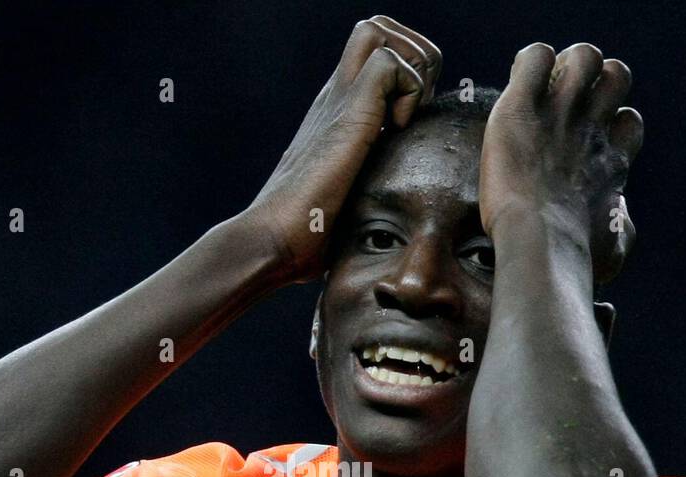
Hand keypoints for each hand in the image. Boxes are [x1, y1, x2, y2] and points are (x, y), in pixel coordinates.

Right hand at [245, 16, 440, 283]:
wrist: (271, 240)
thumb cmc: (304, 238)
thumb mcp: (347, 203)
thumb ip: (366, 192)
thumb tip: (387, 228)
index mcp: (337, 113)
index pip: (376, 56)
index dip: (408, 75)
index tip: (410, 124)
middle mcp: (335, 96)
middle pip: (378, 27)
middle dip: (415, 58)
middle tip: (415, 110)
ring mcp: (338, 100)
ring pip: (381, 29)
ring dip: (413, 65)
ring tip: (407, 116)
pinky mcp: (348, 113)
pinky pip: (390, 63)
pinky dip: (408, 91)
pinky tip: (398, 132)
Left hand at [480, 43, 642, 284]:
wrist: (542, 245)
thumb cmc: (575, 259)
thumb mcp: (613, 250)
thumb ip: (620, 226)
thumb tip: (621, 213)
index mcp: (611, 163)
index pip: (628, 121)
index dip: (611, 126)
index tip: (583, 149)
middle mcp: (592, 130)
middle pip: (615, 76)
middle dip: (596, 84)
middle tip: (563, 112)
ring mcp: (560, 114)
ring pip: (583, 56)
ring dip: (565, 66)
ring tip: (540, 94)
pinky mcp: (521, 107)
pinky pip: (534, 57)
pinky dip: (528, 64)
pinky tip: (517, 91)